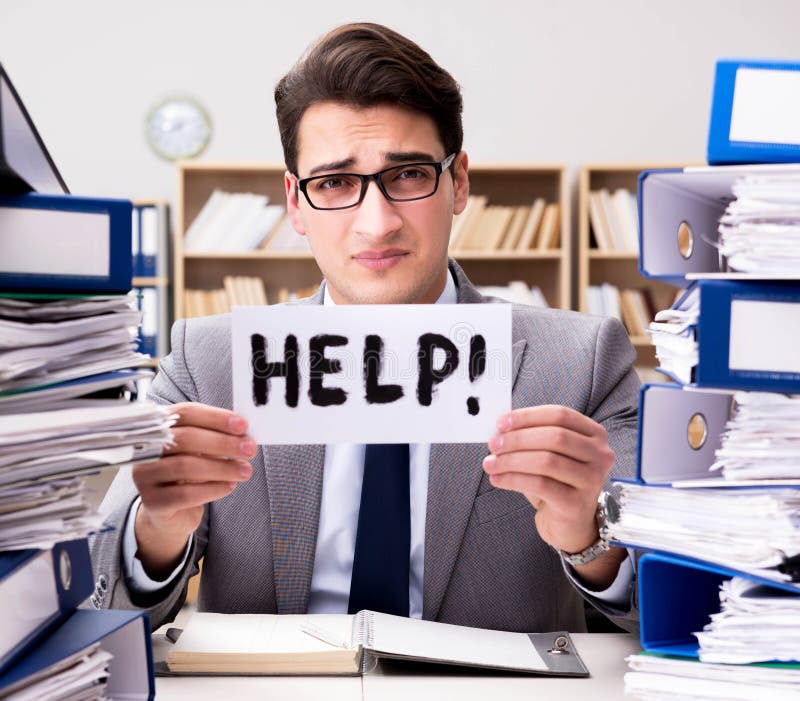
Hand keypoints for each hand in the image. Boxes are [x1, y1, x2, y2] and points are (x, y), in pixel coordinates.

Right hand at [132, 402, 255, 577]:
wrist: (170, 512)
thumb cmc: (188, 474)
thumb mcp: (200, 450)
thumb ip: (215, 437)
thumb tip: (243, 434)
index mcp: (159, 427)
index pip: (186, 413)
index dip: (215, 418)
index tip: (242, 425)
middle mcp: (146, 448)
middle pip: (186, 438)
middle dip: (223, 443)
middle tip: (249, 448)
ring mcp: (144, 475)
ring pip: (186, 466)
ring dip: (222, 467)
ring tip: (245, 470)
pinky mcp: (152, 501)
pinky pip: (185, 494)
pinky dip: (213, 489)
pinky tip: (230, 486)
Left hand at [482, 405, 624, 586]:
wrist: (569, 523)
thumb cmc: (556, 482)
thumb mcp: (549, 453)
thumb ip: (532, 436)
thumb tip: (500, 430)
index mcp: (594, 434)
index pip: (560, 415)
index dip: (527, 417)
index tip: (501, 423)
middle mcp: (600, 454)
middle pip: (555, 437)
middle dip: (518, 439)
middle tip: (493, 444)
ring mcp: (592, 480)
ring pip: (547, 461)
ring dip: (512, 460)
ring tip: (490, 464)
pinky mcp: (577, 503)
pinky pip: (540, 485)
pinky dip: (513, 480)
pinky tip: (497, 479)